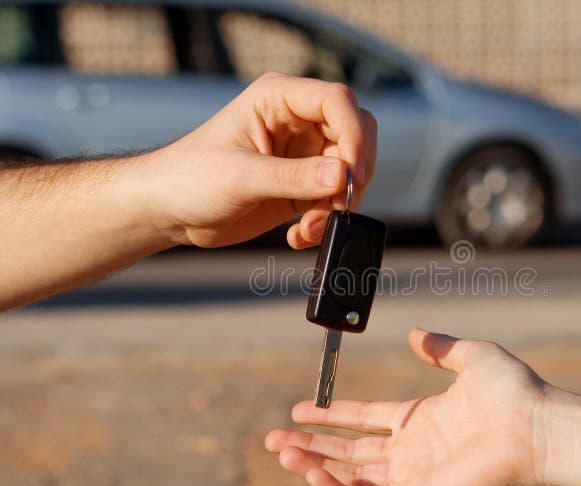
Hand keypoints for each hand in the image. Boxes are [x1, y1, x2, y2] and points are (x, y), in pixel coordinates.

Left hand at [143, 73, 376, 248]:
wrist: (168, 211)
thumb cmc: (189, 178)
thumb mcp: (240, 178)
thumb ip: (293, 177)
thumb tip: (342, 176)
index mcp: (278, 99)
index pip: (337, 101)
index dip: (354, 134)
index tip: (352, 174)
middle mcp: (296, 121)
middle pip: (354, 134)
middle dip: (352, 174)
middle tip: (337, 205)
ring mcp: (302, 153)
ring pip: (349, 171)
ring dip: (337, 205)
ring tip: (307, 228)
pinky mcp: (302, 184)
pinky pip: (334, 198)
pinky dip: (326, 220)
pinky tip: (299, 234)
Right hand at [265, 329, 550, 485]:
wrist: (536, 424)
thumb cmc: (512, 391)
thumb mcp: (470, 355)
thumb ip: (439, 347)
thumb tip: (414, 334)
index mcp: (420, 420)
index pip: (362, 421)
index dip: (330, 415)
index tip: (299, 408)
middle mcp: (412, 450)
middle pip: (349, 452)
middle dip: (310, 446)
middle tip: (273, 439)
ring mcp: (414, 476)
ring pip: (352, 478)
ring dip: (314, 468)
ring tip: (282, 452)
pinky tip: (312, 473)